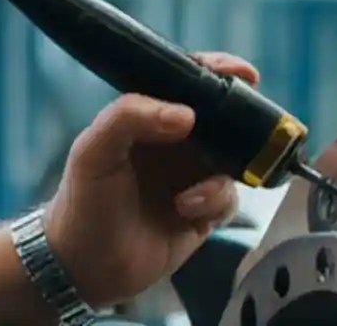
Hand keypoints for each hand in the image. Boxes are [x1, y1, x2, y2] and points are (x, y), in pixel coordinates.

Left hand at [42, 52, 259, 307]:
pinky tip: (185, 210)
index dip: (215, 71)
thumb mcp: (94, 150)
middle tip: (253, 122)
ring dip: (220, 173)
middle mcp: (175, 143)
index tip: (238, 72)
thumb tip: (187, 114)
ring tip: (190, 195)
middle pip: (221, 117)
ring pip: (232, 160)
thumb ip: (129, 117)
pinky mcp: (203, 211)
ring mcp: (191, 176)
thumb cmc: (83, 200)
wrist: (84, 265)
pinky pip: (229, 197)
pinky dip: (214, 200)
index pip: (186, 82)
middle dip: (240, 118)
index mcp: (149, 117)